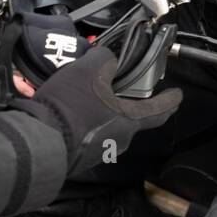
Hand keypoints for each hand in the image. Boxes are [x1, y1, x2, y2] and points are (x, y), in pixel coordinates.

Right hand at [14, 46, 181, 177]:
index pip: (159, 111)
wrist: (39, 141)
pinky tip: (70, 109)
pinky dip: (85, 121)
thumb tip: (109, 60)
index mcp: (129, 120)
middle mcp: (120, 140)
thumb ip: (105, 60)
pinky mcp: (81, 157)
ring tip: (86, 95)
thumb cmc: (71, 106)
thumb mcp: (88, 70)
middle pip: (130, 117)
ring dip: (102, 111)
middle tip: (118, 86)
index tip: (177, 95)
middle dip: (126, 102)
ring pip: (108, 125)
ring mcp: (100, 152)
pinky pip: (89, 133)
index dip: (170, 100)